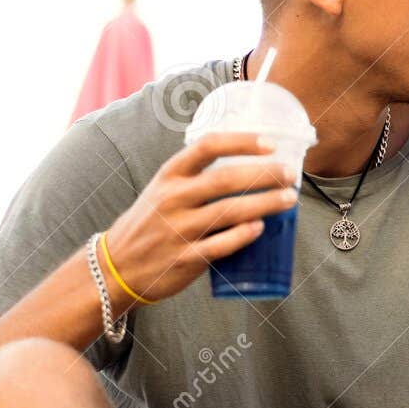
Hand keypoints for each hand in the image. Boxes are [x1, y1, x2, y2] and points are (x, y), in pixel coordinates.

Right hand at [102, 133, 298, 304]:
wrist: (117, 265)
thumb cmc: (151, 222)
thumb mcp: (163, 190)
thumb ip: (197, 179)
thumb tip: (250, 169)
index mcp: (169, 175)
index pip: (207, 146)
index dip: (241, 142)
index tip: (270, 143)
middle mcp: (173, 198)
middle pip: (225, 179)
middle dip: (264, 175)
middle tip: (290, 174)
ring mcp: (178, 229)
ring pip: (229, 212)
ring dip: (265, 204)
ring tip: (289, 199)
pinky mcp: (185, 259)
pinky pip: (220, 245)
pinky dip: (242, 235)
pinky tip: (261, 228)